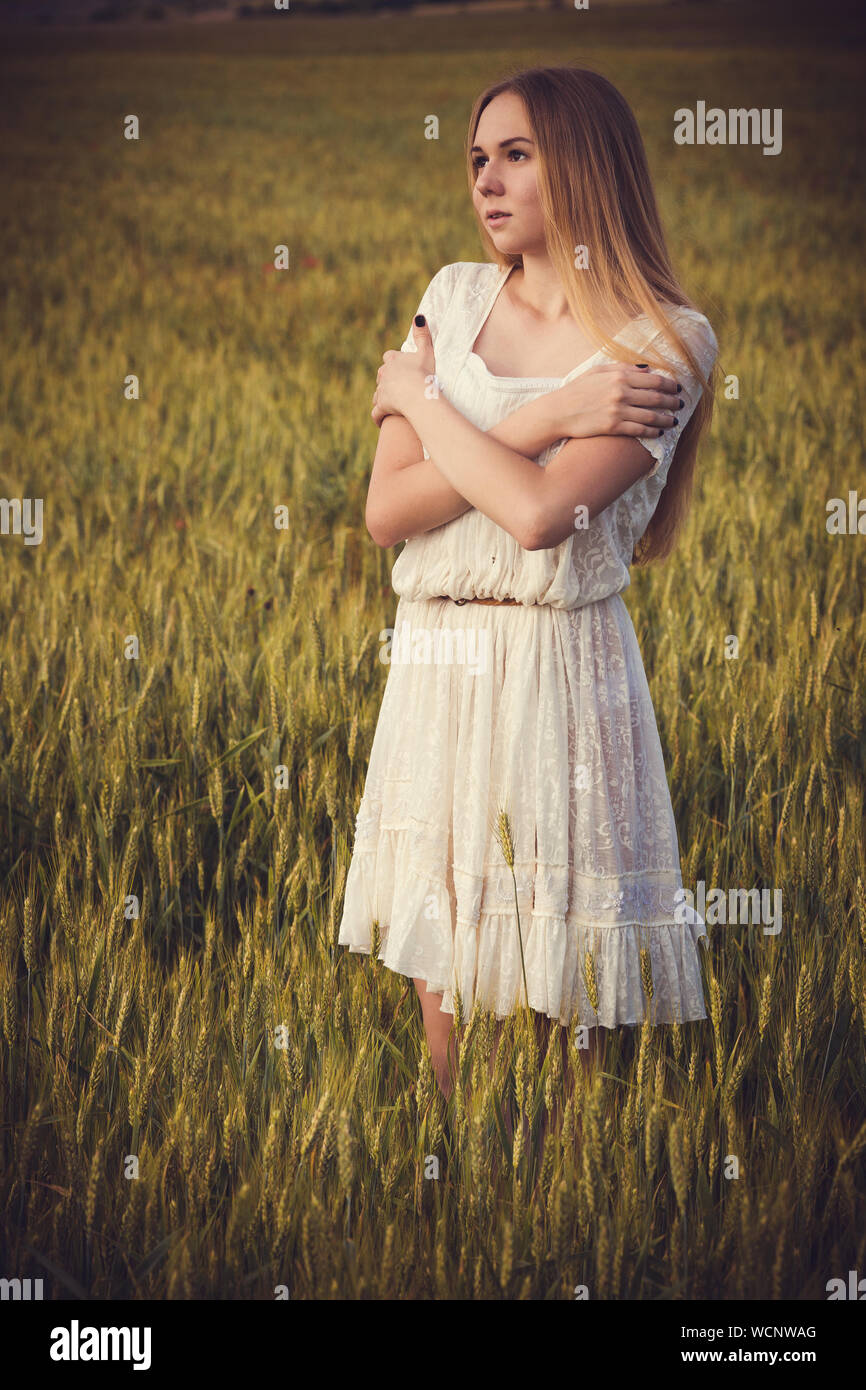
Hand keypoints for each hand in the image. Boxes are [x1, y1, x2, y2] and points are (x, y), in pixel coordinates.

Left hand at [371, 317, 436, 425]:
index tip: (399, 367)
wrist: (419, 394)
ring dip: (382, 398)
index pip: (389, 357)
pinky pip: (376, 413)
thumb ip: (422, 335)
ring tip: (390, 404)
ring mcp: (382, 391)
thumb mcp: (427, 351)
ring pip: (377, 394)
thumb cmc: (425, 373)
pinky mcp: (382, 406)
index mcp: (393, 361)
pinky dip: (378, 417)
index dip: (393, 362)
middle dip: (386, 380)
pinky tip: (381, 421)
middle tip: (396, 387)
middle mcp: (384, 374)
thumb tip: (419, 316)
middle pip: (381, 375)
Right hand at [548, 363, 682, 440]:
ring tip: (674, 421)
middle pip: (657, 397)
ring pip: (651, 416)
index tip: (678, 388)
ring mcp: (618, 410)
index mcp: (620, 376)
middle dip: (673, 401)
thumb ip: (623, 368)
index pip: (655, 380)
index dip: (670, 384)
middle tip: (681, 404)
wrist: (558, 411)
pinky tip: (659, 433)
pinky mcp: (613, 427)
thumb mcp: (598, 372)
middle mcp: (621, 392)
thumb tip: (647, 369)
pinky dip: (652, 432)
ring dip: (667, 419)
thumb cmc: (577, 390)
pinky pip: (639, 430)